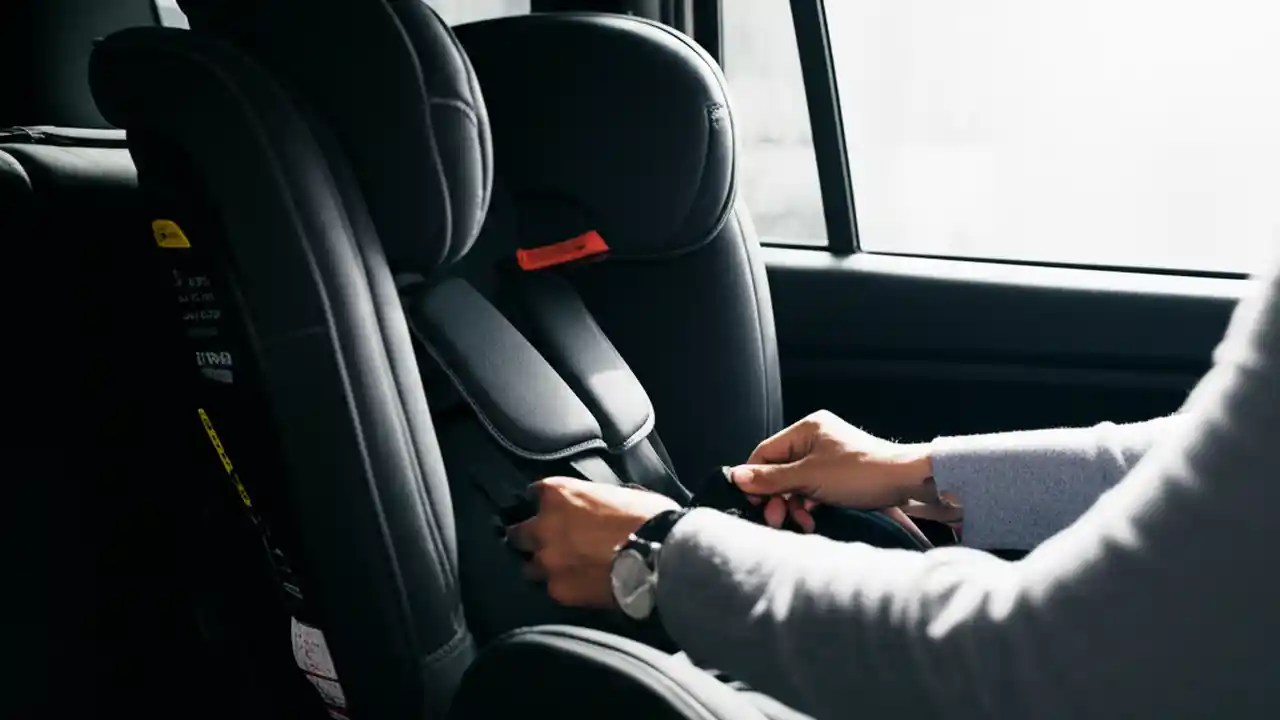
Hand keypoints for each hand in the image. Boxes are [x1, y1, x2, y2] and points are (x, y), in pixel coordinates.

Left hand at [506, 477, 679, 608]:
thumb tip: (590, 509)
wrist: (660, 556)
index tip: (548, 509)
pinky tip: (579, 586)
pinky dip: (563, 586)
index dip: (542, 504)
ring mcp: (548, 561)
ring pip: (529, 566)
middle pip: (517, 534)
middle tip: (544, 542)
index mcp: (558, 494)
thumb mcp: (617, 494)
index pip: (532, 494)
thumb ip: (590, 500)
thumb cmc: (647, 517)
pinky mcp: (558, 590)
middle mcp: (543, 526)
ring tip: (561, 570)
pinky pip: (552, 588)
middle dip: (528, 538)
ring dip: (542, 566)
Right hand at [731, 410, 941, 528]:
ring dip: (793, 505)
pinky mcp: (837, 475)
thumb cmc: (859, 473)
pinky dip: (809, 505)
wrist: (906, 482)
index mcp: (805, 430)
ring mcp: (826, 457)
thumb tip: (735, 476)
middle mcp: (814, 439)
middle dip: (776, 497)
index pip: (765, 453)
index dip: (755, 479)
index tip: (754, 503)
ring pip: (795, 483)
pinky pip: (811, 489)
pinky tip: (812, 520)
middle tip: (776, 520)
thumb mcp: (809, 477)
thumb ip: (771, 478)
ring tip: (801, 523)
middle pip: (778, 470)